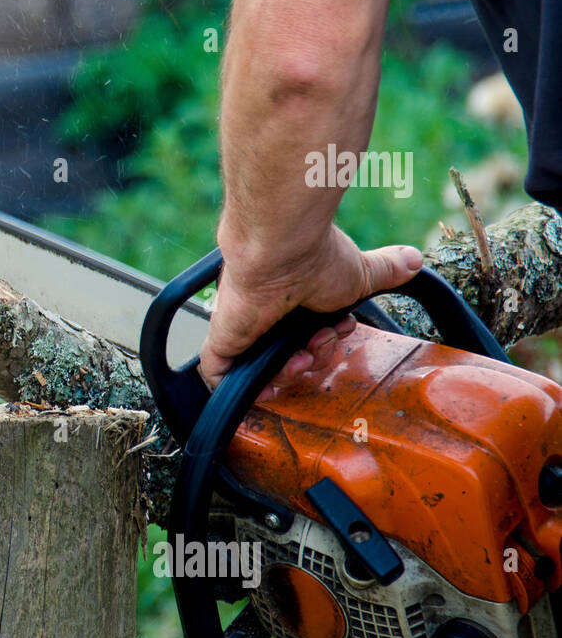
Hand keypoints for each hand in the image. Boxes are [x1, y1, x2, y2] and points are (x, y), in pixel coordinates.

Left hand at [199, 226, 423, 397]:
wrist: (280, 248)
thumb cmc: (315, 258)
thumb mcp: (361, 274)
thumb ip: (386, 271)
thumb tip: (414, 260)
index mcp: (295, 305)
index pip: (311, 341)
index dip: (327, 345)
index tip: (337, 331)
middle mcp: (269, 318)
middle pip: (292, 360)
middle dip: (315, 360)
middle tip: (318, 342)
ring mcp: (244, 331)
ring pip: (266, 372)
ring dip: (292, 373)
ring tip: (300, 355)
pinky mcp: (223, 342)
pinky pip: (224, 378)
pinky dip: (247, 388)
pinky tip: (268, 384)